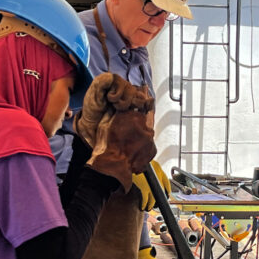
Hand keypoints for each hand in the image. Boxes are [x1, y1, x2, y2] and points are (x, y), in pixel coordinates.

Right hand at [80, 74, 156, 188]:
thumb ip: (116, 112)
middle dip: (141, 117)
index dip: (143, 97)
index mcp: (133, 117)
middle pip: (147, 117)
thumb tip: (119, 105)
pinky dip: (143, 145)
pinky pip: (149, 144)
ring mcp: (150, 139)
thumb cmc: (106, 146)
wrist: (112, 167)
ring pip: (147, 131)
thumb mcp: (106, 123)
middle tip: (132, 123)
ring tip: (129, 140)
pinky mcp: (151, 150)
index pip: (143, 101)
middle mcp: (145, 126)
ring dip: (141, 133)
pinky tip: (133, 148)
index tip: (145, 91)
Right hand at [132, 161, 170, 210]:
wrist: (126, 160)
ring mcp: (151, 182)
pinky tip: (143, 206)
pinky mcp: (144, 187)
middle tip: (156, 204)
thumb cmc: (133, 161)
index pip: (166, 181)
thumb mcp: (144, 163)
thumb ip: (149, 169)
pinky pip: (145, 199)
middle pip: (160, 191)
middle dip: (158, 199)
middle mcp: (157, 174)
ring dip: (151, 204)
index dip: (167, 189)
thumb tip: (149, 179)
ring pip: (154, 198)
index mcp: (157, 167)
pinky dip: (144, 204)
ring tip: (149, 207)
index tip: (167, 194)